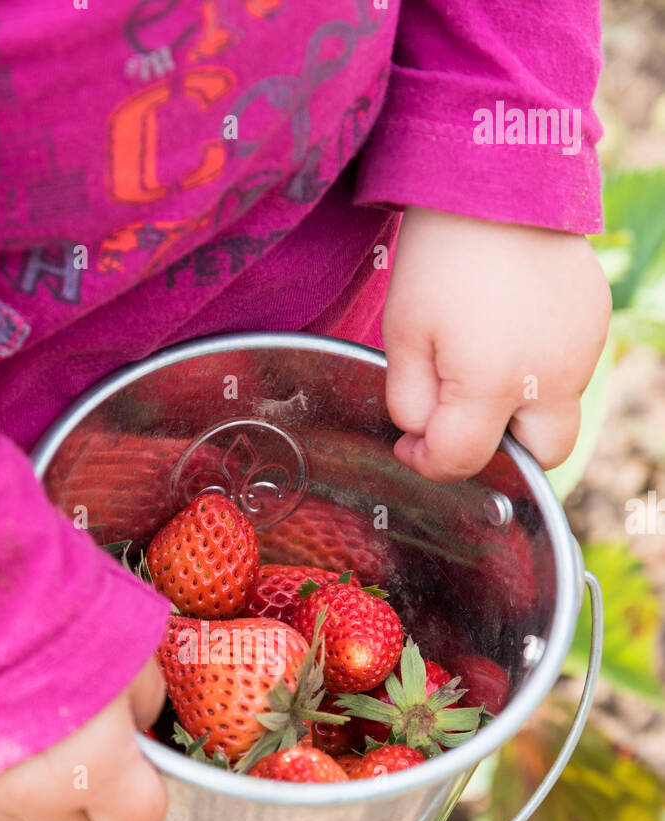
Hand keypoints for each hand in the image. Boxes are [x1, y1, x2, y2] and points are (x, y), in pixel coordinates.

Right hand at [0, 657, 166, 820]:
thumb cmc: (60, 616)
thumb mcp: (132, 653)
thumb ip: (144, 705)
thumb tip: (138, 726)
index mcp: (96, 771)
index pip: (140, 820)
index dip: (146, 788)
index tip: (142, 751)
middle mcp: (38, 794)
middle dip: (94, 791)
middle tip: (94, 733)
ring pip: (33, 804)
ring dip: (48, 775)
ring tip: (42, 711)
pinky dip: (6, 757)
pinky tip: (4, 705)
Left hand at [382, 207, 610, 480]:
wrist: (499, 179)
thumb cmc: (442, 255)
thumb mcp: (402, 333)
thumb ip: (410, 401)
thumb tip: (423, 436)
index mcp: (494, 383)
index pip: (464, 461)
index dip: (428, 461)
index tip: (409, 444)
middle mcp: (550, 377)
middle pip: (537, 459)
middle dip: (498, 453)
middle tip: (460, 421)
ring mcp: (582, 351)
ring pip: (556, 416)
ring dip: (519, 410)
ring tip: (481, 359)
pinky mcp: (598, 324)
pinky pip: (571, 372)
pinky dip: (540, 372)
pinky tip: (510, 332)